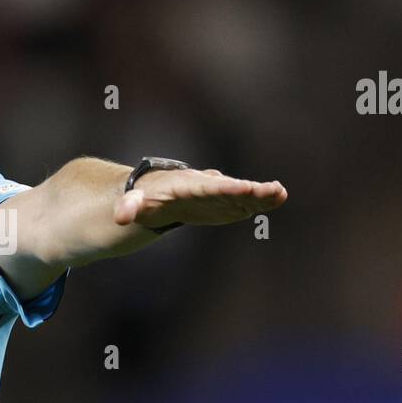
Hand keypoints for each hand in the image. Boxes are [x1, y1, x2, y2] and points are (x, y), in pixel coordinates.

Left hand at [112, 167, 286, 227]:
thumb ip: (129, 206)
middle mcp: (206, 186)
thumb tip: (121, 216)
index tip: (242, 188)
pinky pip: (245, 201)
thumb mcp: (135, 202)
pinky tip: (278, 198)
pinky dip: (260, 200)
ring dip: (260, 194)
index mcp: (186, 185)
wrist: (158, 194)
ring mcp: (218, 194)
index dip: (224, 189)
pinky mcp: (226, 203)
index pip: (206, 188)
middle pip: (229, 188)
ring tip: (280, 193)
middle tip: (270, 189)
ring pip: (241, 194)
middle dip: (248, 190)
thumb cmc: (146, 198)